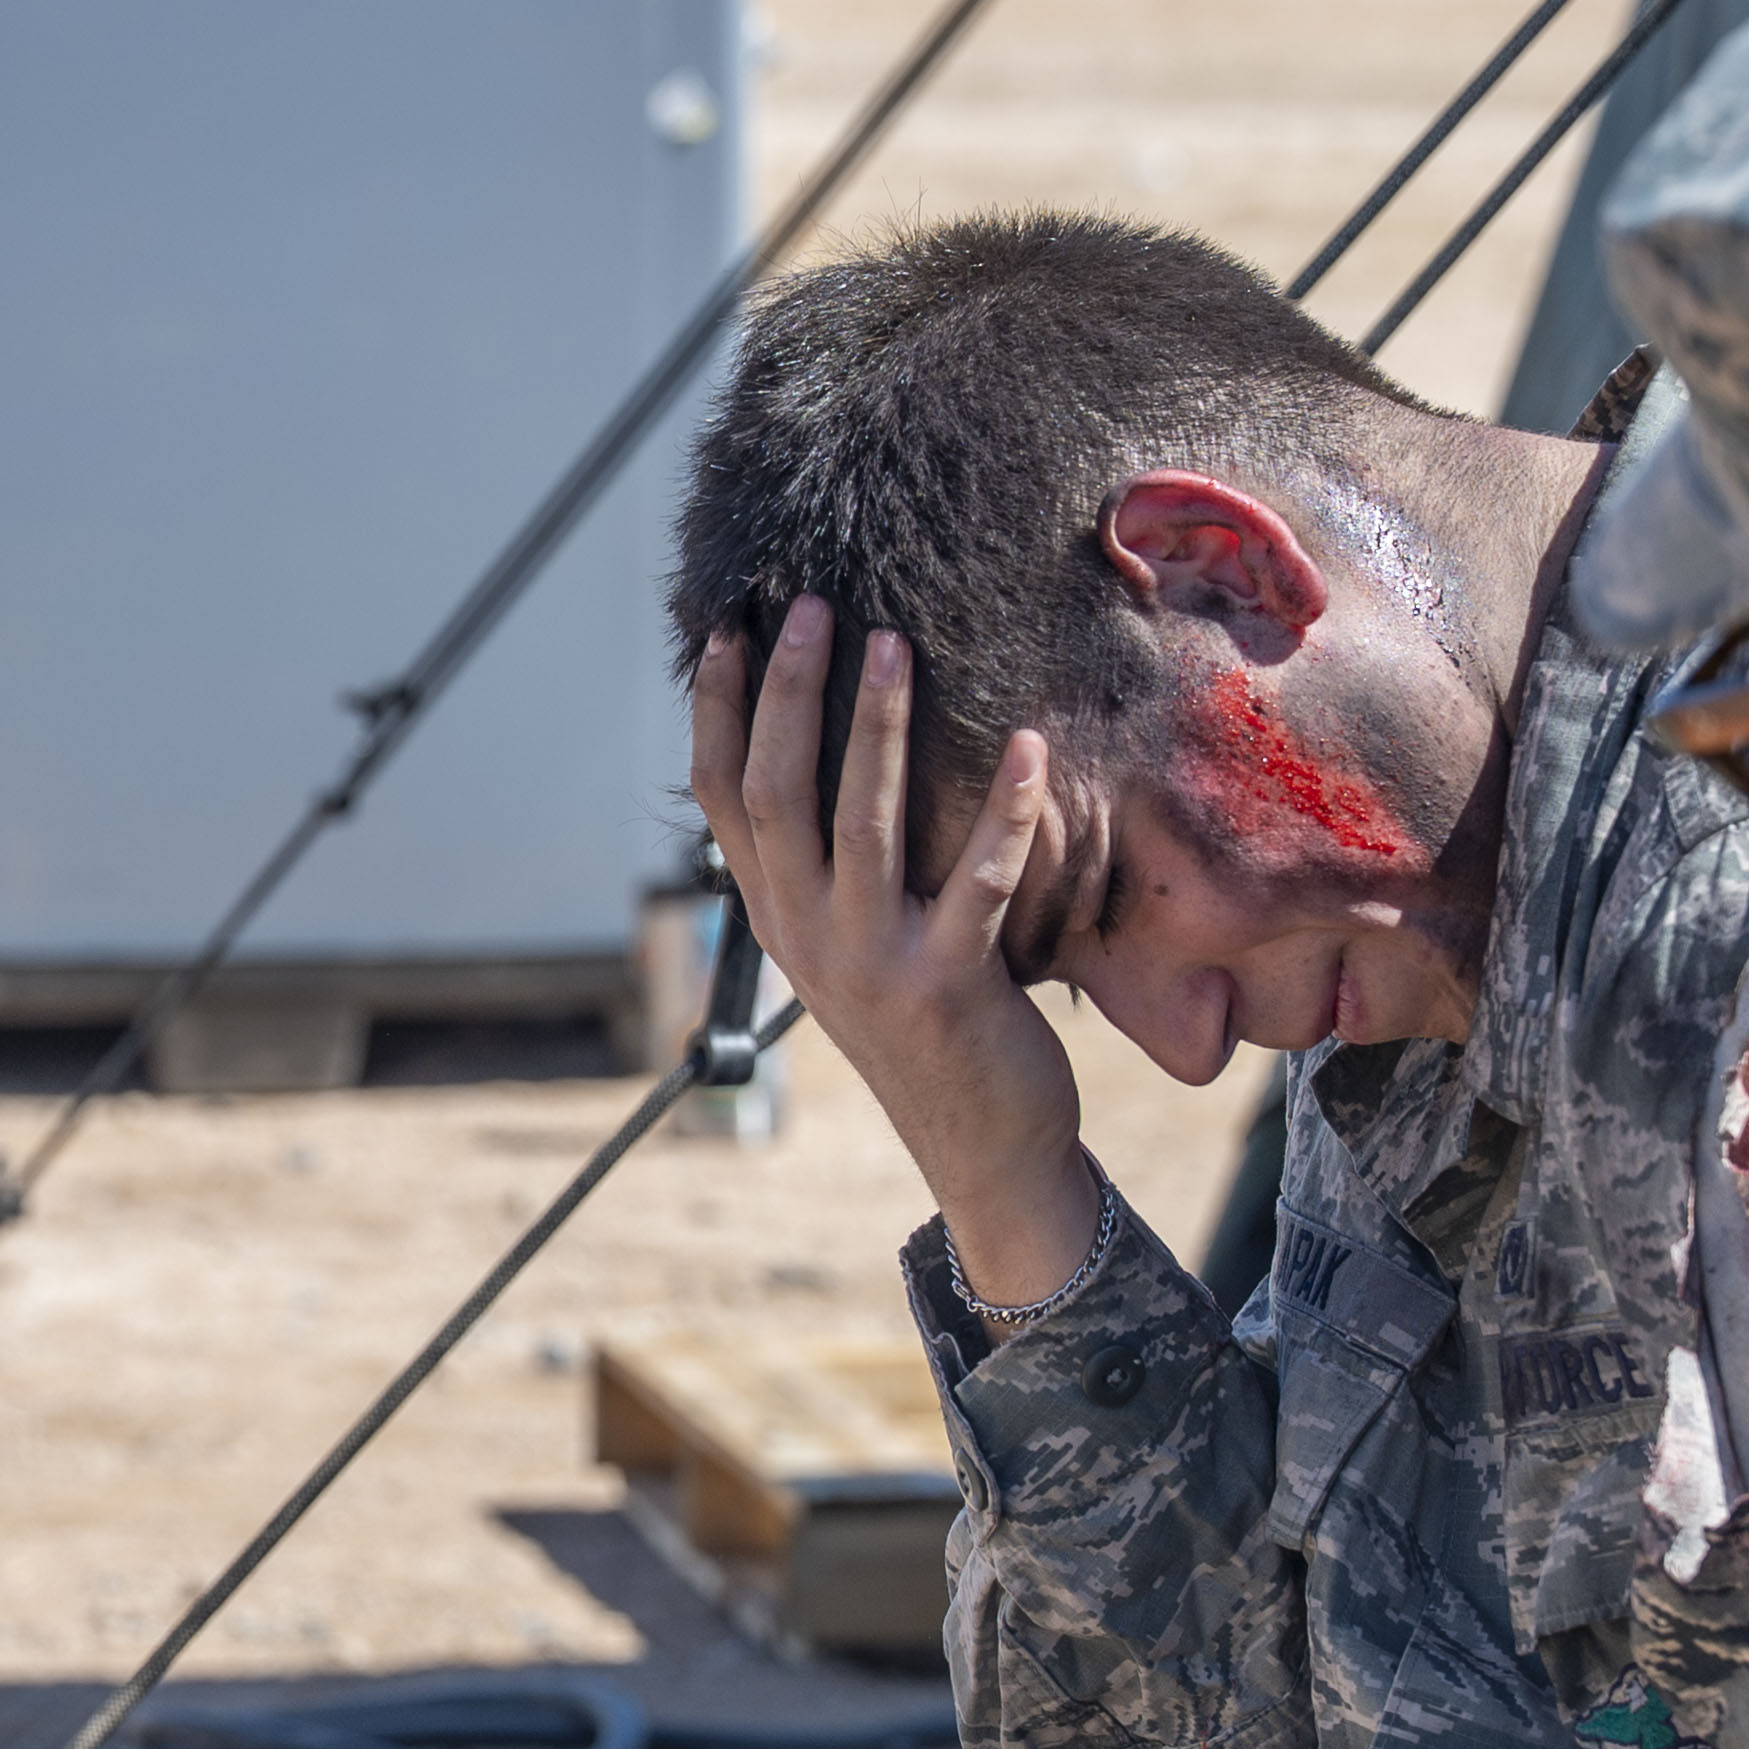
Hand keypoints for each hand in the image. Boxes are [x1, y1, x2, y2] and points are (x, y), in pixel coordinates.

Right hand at [692, 599, 1099, 1307]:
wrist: (982, 1146)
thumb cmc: (928, 1023)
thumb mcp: (853, 944)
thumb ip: (830, 867)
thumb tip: (829, 755)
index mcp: (777, 915)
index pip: (722, 797)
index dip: (717, 710)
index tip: (729, 626)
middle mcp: (805, 934)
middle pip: (775, 792)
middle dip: (791, 691)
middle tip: (812, 603)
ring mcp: (870, 961)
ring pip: (860, 824)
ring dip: (877, 727)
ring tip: (896, 642)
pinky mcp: (947, 985)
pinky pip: (979, 882)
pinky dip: (1005, 811)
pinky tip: (1032, 746)